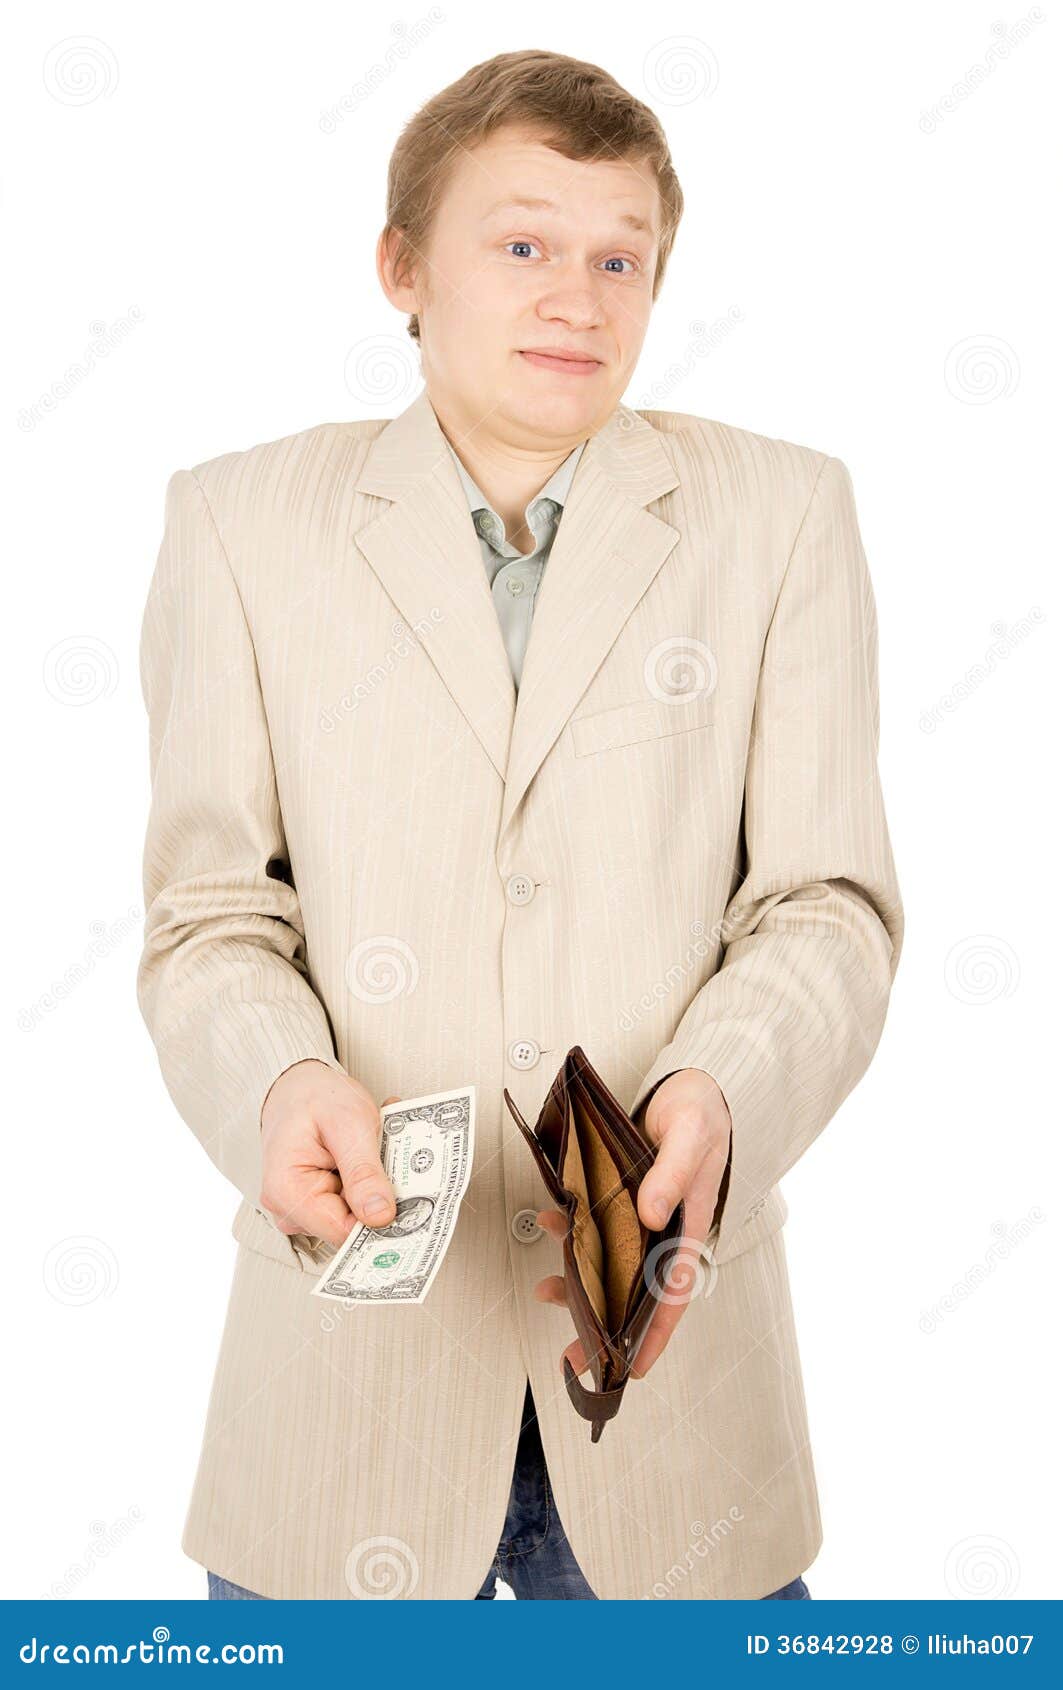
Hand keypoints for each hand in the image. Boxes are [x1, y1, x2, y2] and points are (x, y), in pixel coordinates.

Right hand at [259, 1059, 400, 1245]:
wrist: (298, 1085)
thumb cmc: (316, 1097)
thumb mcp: (348, 1124)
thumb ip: (363, 1172)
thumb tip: (380, 1216)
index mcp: (286, 1192)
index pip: (342, 1232)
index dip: (378, 1219)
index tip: (409, 1199)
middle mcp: (288, 1209)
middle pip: (350, 1226)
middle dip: (378, 1193)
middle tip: (390, 1152)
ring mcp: (301, 1209)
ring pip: (355, 1215)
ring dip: (374, 1183)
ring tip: (377, 1142)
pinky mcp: (316, 1204)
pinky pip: (351, 1204)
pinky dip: (367, 1180)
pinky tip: (368, 1150)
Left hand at [533, 1068, 730, 1380]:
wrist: (693, 1086)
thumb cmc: (701, 1113)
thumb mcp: (690, 1136)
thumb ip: (673, 1174)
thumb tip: (653, 1215)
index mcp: (688, 1224)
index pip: (675, 1290)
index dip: (657, 1334)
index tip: (636, 1370)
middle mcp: (663, 1228)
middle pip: (633, 1289)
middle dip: (604, 1324)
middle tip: (575, 1356)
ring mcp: (641, 1214)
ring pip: (607, 1262)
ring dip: (578, 1281)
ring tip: (545, 1292)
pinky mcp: (620, 1195)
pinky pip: (593, 1224)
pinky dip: (570, 1230)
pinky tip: (550, 1221)